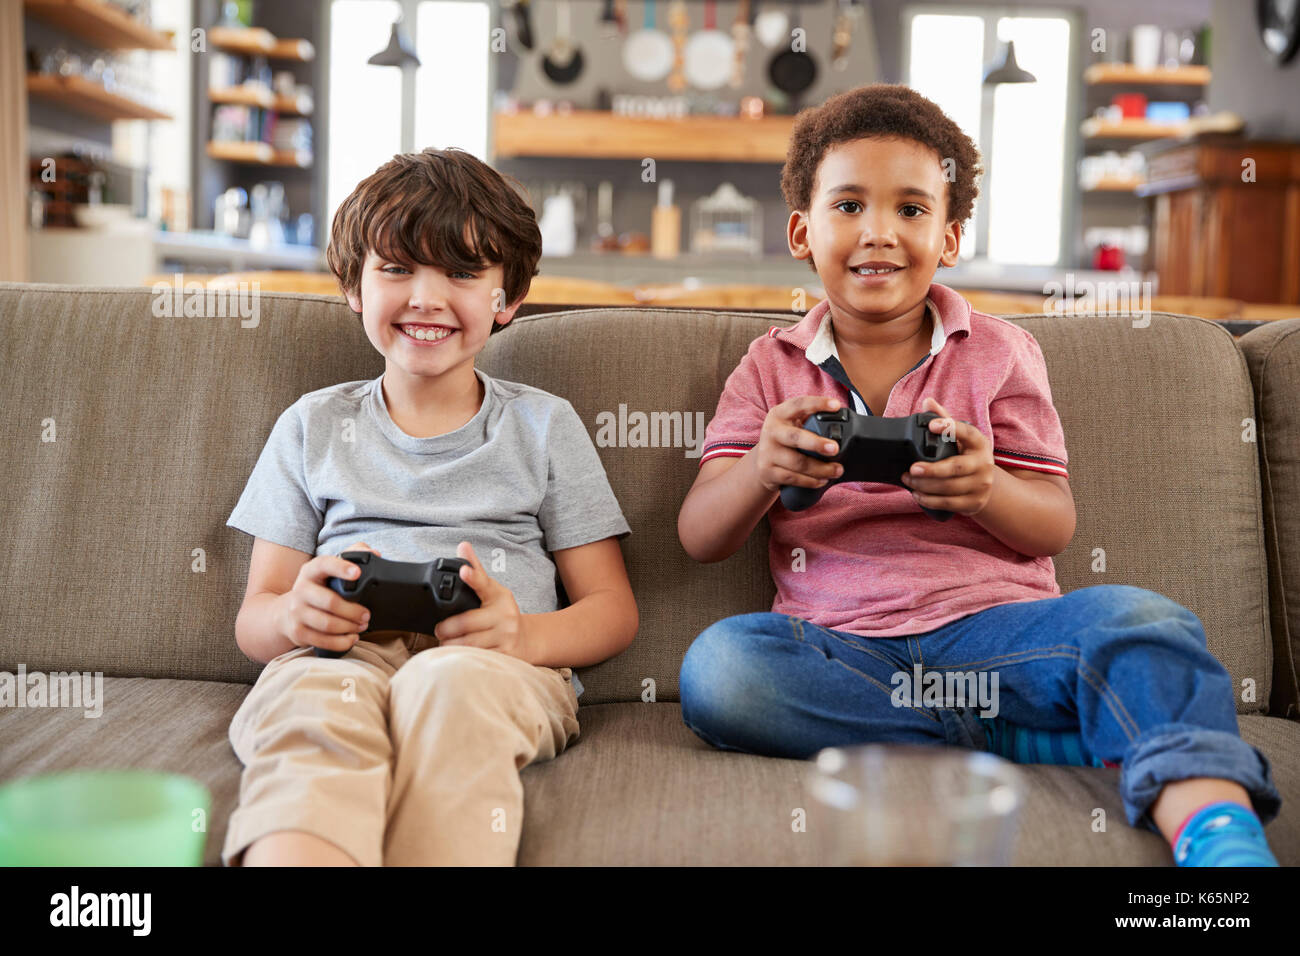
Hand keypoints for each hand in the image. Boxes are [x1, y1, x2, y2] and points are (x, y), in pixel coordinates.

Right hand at [276, 540, 378, 653]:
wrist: (285, 613)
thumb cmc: (318, 589)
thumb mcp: (329, 570)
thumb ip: (352, 555)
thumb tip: (374, 554)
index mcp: (310, 571)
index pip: (324, 564)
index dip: (340, 568)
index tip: (357, 572)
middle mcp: (300, 590)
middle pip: (330, 602)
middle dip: (353, 611)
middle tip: (367, 614)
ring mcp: (297, 612)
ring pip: (328, 624)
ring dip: (350, 627)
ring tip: (362, 625)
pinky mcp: (298, 632)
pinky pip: (323, 641)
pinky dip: (342, 642)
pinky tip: (352, 638)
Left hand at [433, 541, 532, 661]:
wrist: (527, 639)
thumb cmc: (502, 612)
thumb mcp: (492, 590)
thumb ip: (476, 571)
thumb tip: (463, 545)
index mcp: (499, 595)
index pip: (483, 583)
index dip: (472, 577)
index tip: (464, 570)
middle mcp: (505, 615)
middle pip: (466, 623)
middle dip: (446, 629)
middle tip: (439, 629)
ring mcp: (506, 636)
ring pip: (468, 644)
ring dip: (450, 645)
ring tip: (446, 642)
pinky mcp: (505, 655)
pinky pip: (476, 658)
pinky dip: (463, 657)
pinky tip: (459, 656)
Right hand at [753, 394, 845, 493]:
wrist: (760, 464)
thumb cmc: (785, 441)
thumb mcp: (792, 425)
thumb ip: (811, 421)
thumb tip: (843, 424)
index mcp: (779, 414)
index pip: (799, 404)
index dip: (818, 403)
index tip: (836, 406)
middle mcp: (771, 431)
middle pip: (795, 437)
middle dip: (816, 443)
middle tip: (835, 448)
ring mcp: (768, 452)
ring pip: (798, 463)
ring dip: (820, 469)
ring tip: (837, 470)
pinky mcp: (767, 471)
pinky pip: (793, 478)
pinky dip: (810, 481)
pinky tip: (822, 480)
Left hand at [899, 398, 994, 517]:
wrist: (985, 485)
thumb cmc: (965, 456)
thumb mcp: (959, 438)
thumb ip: (945, 419)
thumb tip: (928, 402)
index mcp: (979, 443)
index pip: (967, 433)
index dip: (950, 428)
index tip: (932, 425)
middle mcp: (984, 464)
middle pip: (955, 467)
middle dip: (931, 470)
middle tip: (911, 469)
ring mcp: (981, 485)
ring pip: (949, 488)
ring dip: (925, 486)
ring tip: (908, 479)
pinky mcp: (975, 503)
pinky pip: (949, 504)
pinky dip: (930, 500)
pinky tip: (917, 494)